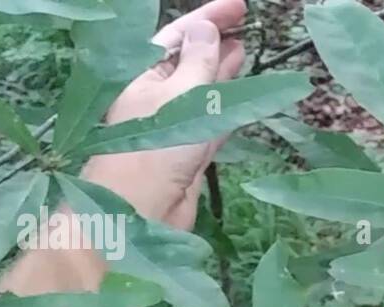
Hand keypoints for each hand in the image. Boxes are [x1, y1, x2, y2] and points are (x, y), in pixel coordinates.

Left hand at [83, 0, 247, 228]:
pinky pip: (212, 121)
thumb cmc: (153, 148)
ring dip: (222, 70)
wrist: (139, 210)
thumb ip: (198, 61)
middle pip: (190, 58)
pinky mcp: (189, 153)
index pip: (179, 35)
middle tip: (243, 21)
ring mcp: (174, 125)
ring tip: (243, 50)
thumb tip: (206, 28)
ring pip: (203, 89)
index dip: (209, 17)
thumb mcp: (180, 94)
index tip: (239, 4)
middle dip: (215, 40)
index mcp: (143, 74)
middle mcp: (156, 94)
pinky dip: (227, 106)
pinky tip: (241, 95)